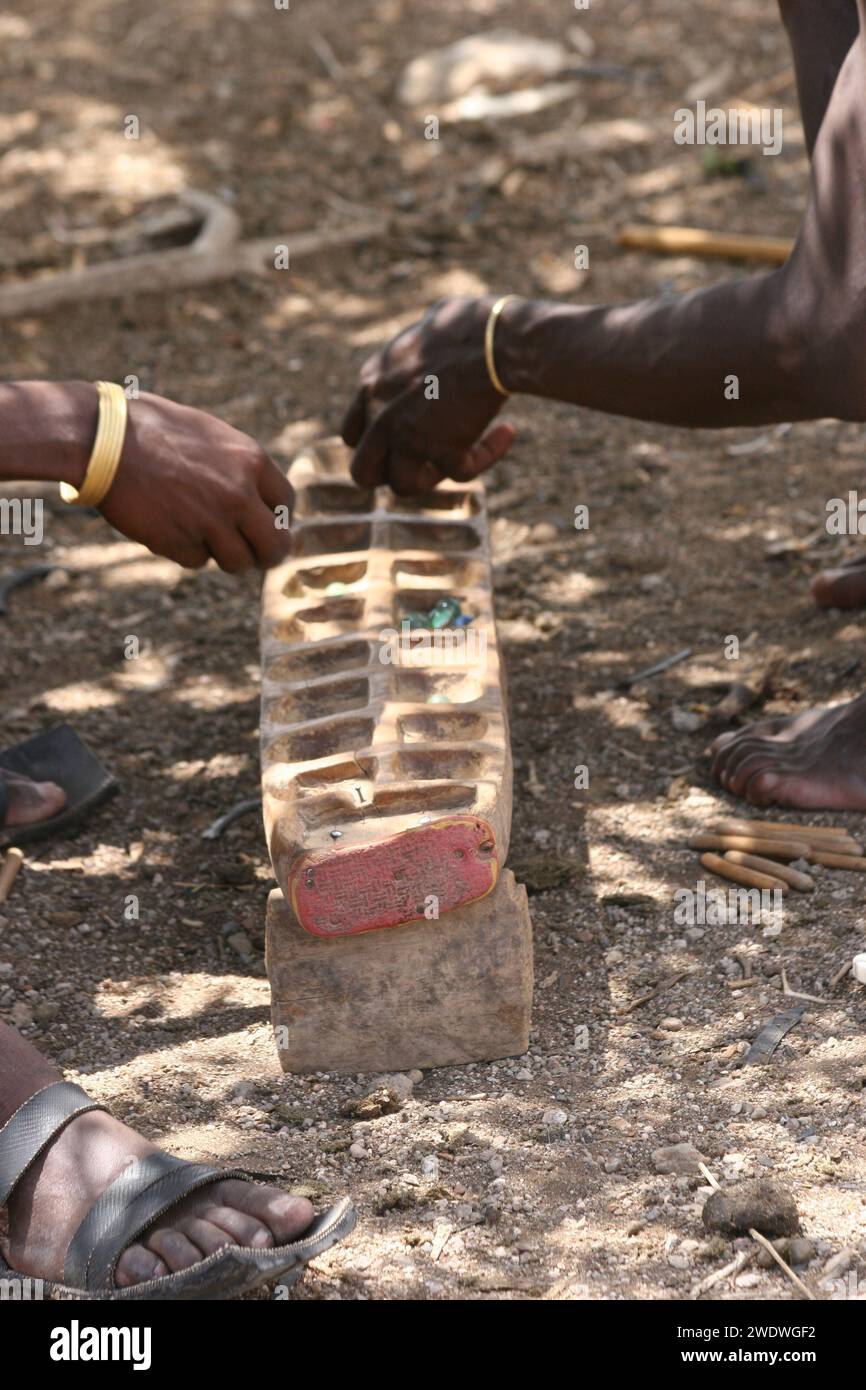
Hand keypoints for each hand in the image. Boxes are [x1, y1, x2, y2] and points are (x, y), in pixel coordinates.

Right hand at [99, 392, 292, 571]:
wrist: (102, 440)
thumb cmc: (150, 428)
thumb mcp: (208, 434)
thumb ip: (238, 467)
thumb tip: (258, 499)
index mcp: (251, 461)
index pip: (287, 503)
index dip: (279, 519)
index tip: (267, 524)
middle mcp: (239, 495)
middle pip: (275, 547)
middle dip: (265, 554)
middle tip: (254, 556)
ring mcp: (211, 522)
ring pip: (238, 562)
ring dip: (223, 555)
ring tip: (200, 534)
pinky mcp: (181, 543)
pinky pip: (198, 561)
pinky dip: (186, 551)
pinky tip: (167, 525)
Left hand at [341, 296, 515, 494]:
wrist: (495, 340)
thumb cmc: (469, 323)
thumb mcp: (425, 331)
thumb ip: (413, 354)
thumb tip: (427, 346)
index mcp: (371, 385)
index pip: (353, 433)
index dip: (379, 443)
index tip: (410, 435)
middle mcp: (380, 416)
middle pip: (363, 472)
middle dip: (392, 472)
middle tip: (426, 460)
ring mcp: (407, 438)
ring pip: (404, 486)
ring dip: (434, 475)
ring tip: (464, 452)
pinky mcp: (442, 451)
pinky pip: (462, 474)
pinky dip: (487, 456)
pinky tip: (507, 432)